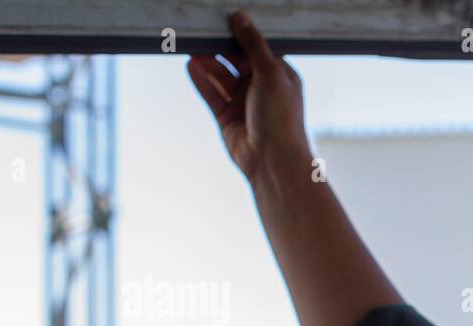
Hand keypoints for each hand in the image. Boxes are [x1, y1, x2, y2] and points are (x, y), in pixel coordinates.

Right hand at [187, 10, 311, 182]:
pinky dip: (201, 80)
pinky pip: (212, 94)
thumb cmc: (281, 120)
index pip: (257, 50)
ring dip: (208, 62)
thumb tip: (241, 18)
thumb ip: (253, 44)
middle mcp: (262, 89)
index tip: (223, 21)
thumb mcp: (270, 73)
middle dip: (220, 48)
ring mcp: (244, 103)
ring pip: (221, 77)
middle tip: (203, 31)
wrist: (273, 161)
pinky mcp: (228, 117)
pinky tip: (191, 65)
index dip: (241, 36)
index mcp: (280, 77)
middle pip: (236, 61)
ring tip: (193, 45)